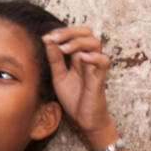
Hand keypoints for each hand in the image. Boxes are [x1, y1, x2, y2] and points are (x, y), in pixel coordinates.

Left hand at [43, 26, 113, 140]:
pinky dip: (94, 57)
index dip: (61, 32)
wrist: (83, 119)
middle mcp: (87, 58)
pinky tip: (82, 58)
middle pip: (87, 33)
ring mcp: (94, 67)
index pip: (74, 35)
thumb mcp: (59, 76)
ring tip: (64, 49)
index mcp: (77, 56)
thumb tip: (48, 41)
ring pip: (95, 44)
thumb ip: (54, 59)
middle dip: (70, 32)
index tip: (47, 37)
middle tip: (54, 38)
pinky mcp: (100, 78)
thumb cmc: (73, 97)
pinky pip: (104, 62)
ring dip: (78, 42)